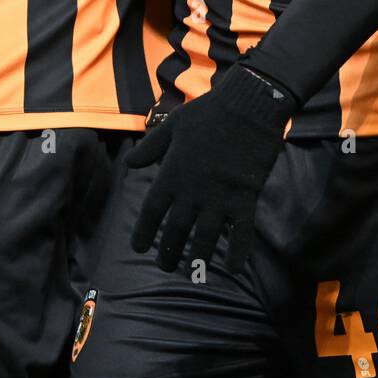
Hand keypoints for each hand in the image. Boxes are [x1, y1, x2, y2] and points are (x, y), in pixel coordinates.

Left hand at [125, 63, 295, 272]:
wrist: (249, 104)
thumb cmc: (209, 112)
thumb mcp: (173, 124)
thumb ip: (151, 147)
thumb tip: (128, 163)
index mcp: (173, 172)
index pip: (152, 210)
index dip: (144, 232)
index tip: (139, 248)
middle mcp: (193, 189)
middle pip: (177, 230)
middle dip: (169, 253)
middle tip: (165, 267)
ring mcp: (221, 196)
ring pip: (206, 238)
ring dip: (197, 259)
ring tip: (192, 273)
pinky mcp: (246, 197)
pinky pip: (242, 232)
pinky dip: (238, 252)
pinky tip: (233, 268)